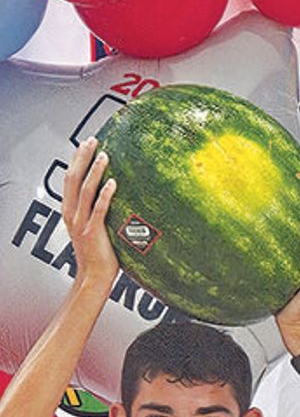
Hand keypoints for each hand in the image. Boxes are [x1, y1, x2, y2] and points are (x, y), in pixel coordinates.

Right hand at [61, 137, 118, 288]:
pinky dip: (105, 195)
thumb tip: (112, 191)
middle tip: (92, 141)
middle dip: (82, 158)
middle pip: (74, 180)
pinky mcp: (94, 233)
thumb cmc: (98, 252)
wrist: (95, 275)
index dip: (76, 160)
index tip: (85, 144)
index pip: (70, 180)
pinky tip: (113, 183)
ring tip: (105, 156)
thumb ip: (97, 209)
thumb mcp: (93, 225)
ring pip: (85, 192)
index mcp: (70, 211)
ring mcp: (82, 223)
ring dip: (95, 172)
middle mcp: (73, 215)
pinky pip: (99, 210)